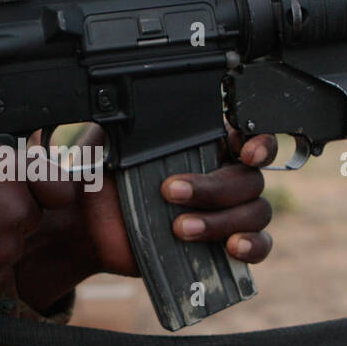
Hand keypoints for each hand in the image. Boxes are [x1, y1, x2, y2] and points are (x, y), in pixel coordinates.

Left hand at [15, 128, 276, 308]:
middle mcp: (222, 175)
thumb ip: (132, 119)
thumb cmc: (101, 178)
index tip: (245, 152)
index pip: (251, 137)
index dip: (259, 143)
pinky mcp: (221, 246)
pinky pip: (260, 246)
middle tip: (169, 192)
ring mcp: (226, 212)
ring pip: (255, 213)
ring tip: (180, 228)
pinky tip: (232, 247)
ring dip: (222, 221)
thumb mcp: (111, 140)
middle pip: (249, 179)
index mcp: (206, 145)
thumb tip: (136, 97)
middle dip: (213, 188)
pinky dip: (252, 246)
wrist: (86, 225)